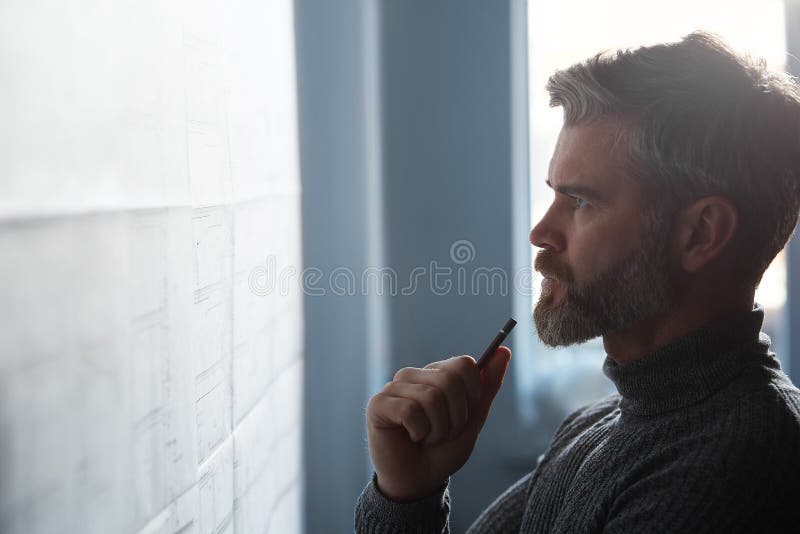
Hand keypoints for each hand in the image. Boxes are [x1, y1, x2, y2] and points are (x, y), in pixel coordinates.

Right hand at [365, 347, 511, 501]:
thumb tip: (505, 351)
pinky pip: (410, 411)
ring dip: (437, 430)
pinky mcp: (379, 403)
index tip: (463, 416)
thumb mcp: (473, 419)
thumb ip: (488, 385)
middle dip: (456, 418)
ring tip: (425, 438)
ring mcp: (394, 387)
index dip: (472, 394)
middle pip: (450, 381)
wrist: (419, 481)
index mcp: (437, 374)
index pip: (464, 364)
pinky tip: (410, 438)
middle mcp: (414, 375)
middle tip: (443, 433)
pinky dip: (419, 432)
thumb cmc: (443, 450)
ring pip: (431, 397)